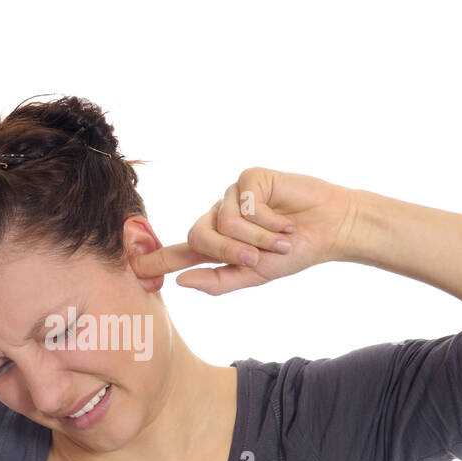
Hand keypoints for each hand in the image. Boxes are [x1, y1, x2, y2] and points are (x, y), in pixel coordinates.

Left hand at [132, 168, 358, 294]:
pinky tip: (286, 220)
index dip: (155, 259)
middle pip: (199, 236)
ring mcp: (232, 196)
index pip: (180, 252)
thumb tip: (180, 282)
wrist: (330, 230)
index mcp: (218, 245)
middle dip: (228, 251)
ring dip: (256, 238)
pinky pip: (243, 205)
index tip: (131, 266)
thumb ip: (219, 281)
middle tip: (259, 259)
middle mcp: (220, 218)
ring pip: (223, 222)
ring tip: (282, 239)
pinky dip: (267, 220)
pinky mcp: (248, 178)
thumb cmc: (294, 253)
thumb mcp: (256, 275)